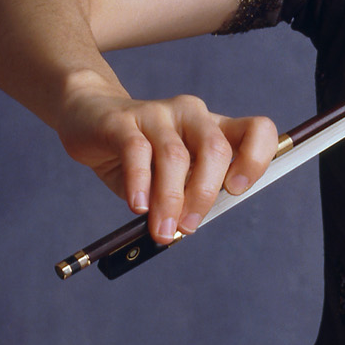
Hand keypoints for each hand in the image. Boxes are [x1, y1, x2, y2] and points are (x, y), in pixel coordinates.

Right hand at [56, 81, 278, 243]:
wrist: (88, 118)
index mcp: (214, 126)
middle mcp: (193, 114)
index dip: (256, 158)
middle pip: (215, 149)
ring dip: (171, 199)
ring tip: (163, 229)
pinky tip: (138, 207)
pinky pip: (137, 152)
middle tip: (188, 227)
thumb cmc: (138, 155)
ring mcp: (159, 114)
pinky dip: (140, 183)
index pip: (257, 129)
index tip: (237, 191)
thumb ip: (185, 193)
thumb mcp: (170, 175)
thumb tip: (189, 226)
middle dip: (205, 194)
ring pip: (175, 156)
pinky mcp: (123, 121)